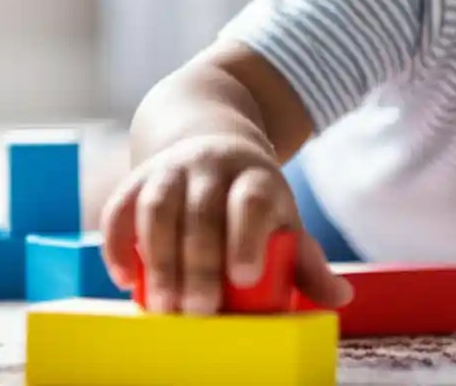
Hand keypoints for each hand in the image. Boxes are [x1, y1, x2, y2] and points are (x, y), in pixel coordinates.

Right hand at [99, 138, 352, 314]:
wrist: (211, 143)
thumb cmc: (253, 200)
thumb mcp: (284, 220)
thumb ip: (307, 260)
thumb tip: (339, 297)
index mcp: (257, 176)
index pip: (254, 199)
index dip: (247, 235)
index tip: (243, 276)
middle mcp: (212, 165)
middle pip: (202, 212)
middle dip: (198, 264)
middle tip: (198, 312)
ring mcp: (172, 169)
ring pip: (158, 208)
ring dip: (156, 259)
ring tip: (162, 306)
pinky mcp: (138, 178)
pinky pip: (120, 208)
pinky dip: (116, 244)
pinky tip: (123, 279)